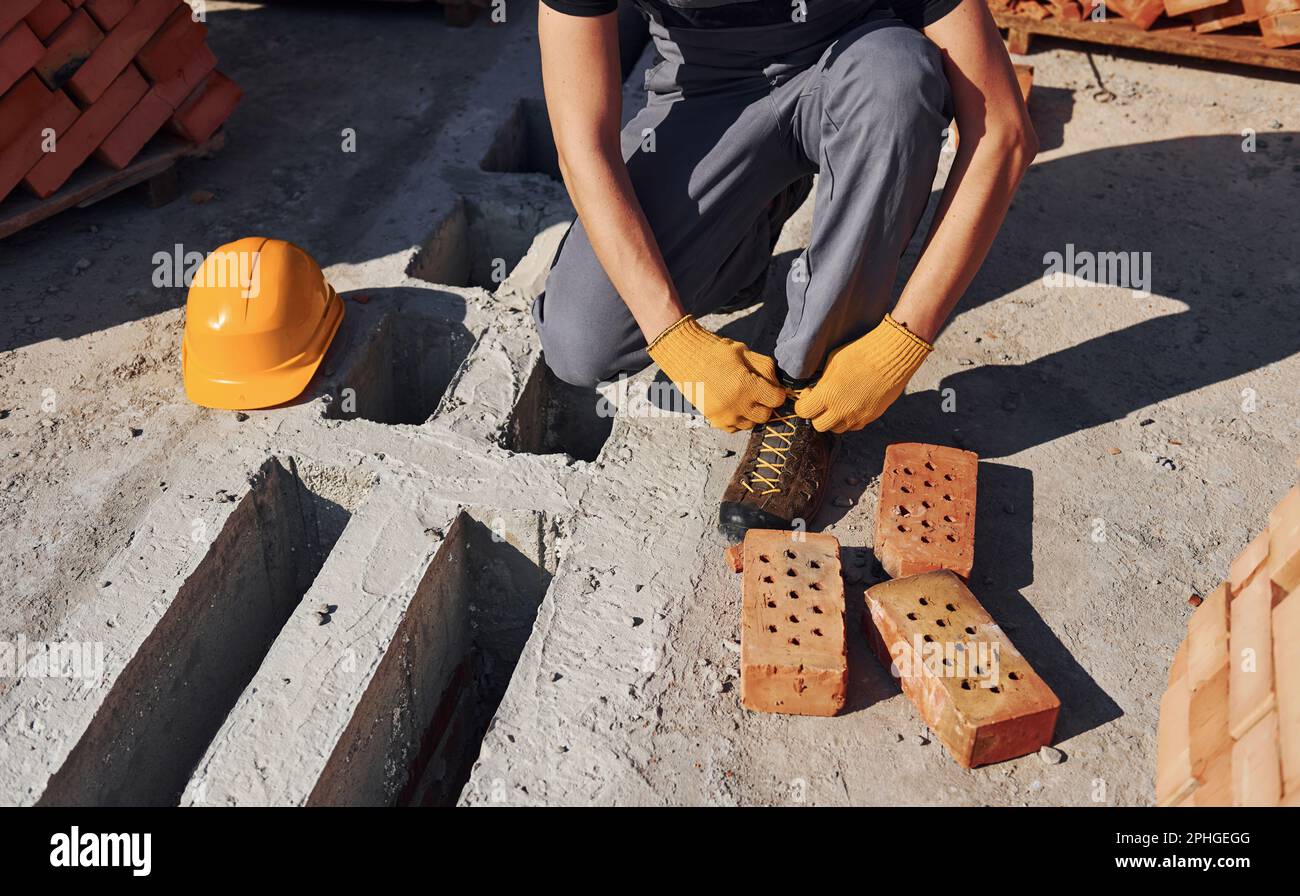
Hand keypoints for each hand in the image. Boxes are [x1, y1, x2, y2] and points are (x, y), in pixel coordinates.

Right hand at [647, 315, 785, 431]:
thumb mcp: (746, 352)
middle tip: (759, 393)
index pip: (777, 400)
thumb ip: (766, 369)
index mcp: (747, 386)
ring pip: (750, 424)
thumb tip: (778, 386)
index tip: (772, 388)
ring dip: (751, 413)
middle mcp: (736, 405)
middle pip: (765, 415)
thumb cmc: (717, 351)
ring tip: (744, 398)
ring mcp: (724, 415)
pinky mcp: (713, 419)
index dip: (777, 392)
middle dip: (765, 404)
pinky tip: (733, 404)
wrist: (685, 356)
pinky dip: (736, 419)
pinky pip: (733, 428)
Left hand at [794, 314, 931, 432]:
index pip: (803, 412)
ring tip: (837, 402)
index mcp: (828, 394)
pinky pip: (853, 426)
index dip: (802, 404)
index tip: (809, 393)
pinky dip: (848, 419)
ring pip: (836, 429)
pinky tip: (851, 404)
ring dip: (833, 419)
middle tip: (821, 400)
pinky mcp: (871, 417)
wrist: (893, 356)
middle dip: (816, 414)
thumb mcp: (833, 361)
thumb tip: (816, 390)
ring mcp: (857, 416)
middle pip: (818, 425)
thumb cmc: (862, 353)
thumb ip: (822, 381)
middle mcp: (842, 410)